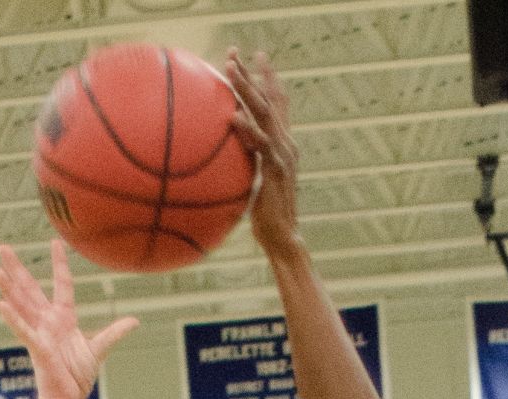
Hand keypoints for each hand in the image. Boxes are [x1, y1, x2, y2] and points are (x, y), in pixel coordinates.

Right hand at [0, 240, 137, 398]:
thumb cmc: (78, 377)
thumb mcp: (98, 350)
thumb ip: (113, 333)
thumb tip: (134, 321)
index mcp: (63, 319)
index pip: (61, 285)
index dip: (59, 265)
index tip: (55, 243)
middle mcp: (48, 322)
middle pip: (30, 290)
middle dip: (17, 269)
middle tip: (2, 247)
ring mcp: (40, 334)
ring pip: (21, 305)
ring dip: (8, 288)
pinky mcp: (37, 349)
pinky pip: (24, 330)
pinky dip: (13, 318)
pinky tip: (0, 304)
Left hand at [226, 50, 300, 259]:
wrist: (282, 238)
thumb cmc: (265, 217)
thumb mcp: (251, 184)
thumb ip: (243, 164)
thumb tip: (221, 157)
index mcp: (281, 145)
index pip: (275, 104)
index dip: (265, 79)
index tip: (253, 57)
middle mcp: (286, 144)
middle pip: (269, 100)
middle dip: (252, 73)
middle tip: (236, 51)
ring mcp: (283, 155)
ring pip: (265, 113)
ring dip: (247, 89)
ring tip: (231, 69)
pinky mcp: (277, 170)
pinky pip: (261, 144)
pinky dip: (247, 129)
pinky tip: (233, 116)